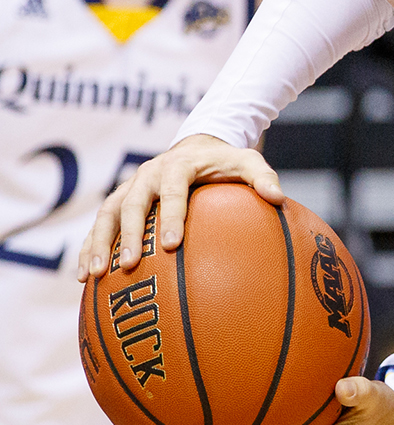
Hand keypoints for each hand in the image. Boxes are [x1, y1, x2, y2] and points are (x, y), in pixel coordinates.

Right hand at [78, 133, 283, 279]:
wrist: (197, 147)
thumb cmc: (227, 161)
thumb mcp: (249, 162)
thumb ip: (263, 178)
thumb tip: (278, 198)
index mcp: (177, 165)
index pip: (172, 192)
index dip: (170, 217)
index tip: (172, 245)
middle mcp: (146, 175)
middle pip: (132, 205)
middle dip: (130, 236)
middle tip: (131, 265)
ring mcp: (129, 188)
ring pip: (107, 215)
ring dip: (98, 244)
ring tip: (94, 275)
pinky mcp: (119, 201)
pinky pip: (100, 226)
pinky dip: (89, 248)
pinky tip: (85, 277)